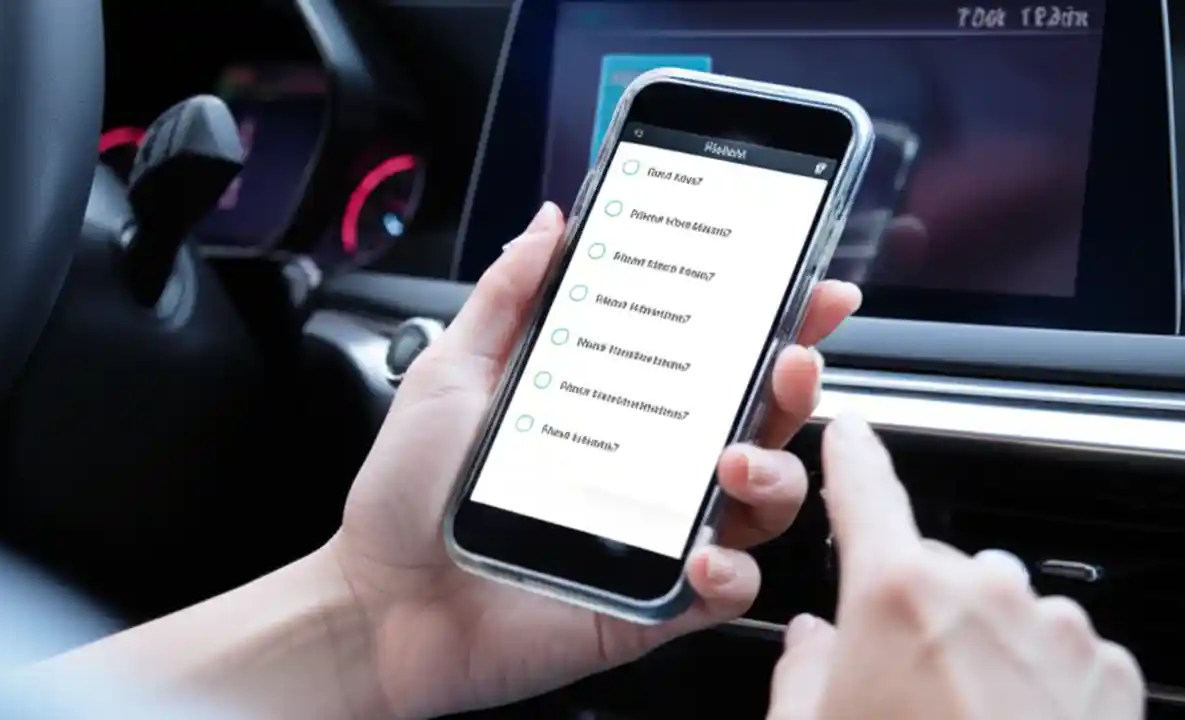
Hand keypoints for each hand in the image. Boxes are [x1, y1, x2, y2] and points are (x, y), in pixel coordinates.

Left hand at [328, 202, 862, 718]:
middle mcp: (652, 468)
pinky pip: (724, 591)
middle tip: (791, 359)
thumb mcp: (453, 372)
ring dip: (775, 474)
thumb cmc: (409, 492)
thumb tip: (553, 221)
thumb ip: (510, 294)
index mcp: (620, 406)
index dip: (772, 321)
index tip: (808, 287)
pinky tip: (704, 555)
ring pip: (763, 503)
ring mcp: (658, 536)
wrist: (376, 601)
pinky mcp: (652, 603)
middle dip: (795, 385)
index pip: (715, 357)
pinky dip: (732, 574)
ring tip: (736, 458)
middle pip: (760, 421)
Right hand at [766, 415, 1145, 719]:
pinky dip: (1034, 678)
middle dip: (915, 612)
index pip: (865, 487)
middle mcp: (983, 591)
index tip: (849, 433)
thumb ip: (800, 672)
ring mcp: (1054, 629)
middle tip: (897, 689)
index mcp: (896, 593)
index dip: (850, 455)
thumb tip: (810, 644)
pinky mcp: (1108, 671)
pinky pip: (1058, 649)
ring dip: (978, 646)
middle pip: (932, 568)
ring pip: (999, 608)